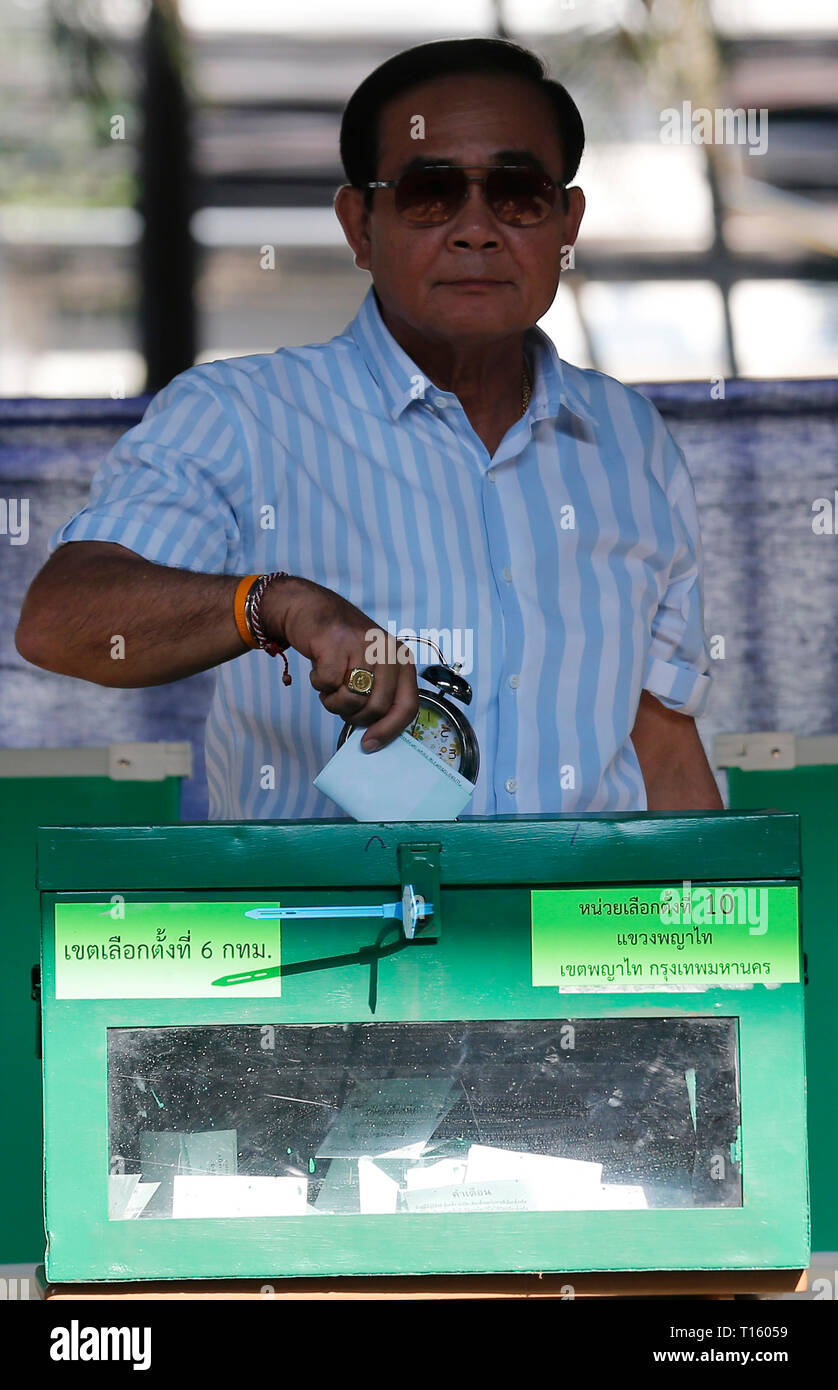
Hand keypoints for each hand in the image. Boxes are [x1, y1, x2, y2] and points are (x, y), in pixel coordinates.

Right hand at [263, 576, 419, 750]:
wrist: (310, 608)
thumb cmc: (340, 644)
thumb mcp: (370, 666)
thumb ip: (379, 694)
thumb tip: (375, 736)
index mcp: (402, 660)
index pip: (408, 706)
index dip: (389, 731)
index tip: (369, 744)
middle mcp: (388, 652)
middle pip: (376, 708)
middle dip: (353, 715)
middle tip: (340, 704)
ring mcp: (364, 646)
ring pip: (352, 700)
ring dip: (333, 701)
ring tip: (329, 684)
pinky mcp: (337, 644)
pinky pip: (328, 685)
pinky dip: (319, 684)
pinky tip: (319, 668)